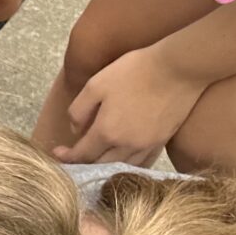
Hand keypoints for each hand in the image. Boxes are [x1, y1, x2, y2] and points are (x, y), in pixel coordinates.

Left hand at [56, 45, 204, 167]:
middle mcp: (127, 145)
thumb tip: (75, 130)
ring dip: (105, 166)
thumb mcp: (95, 85)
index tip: (57, 153)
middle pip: (101, 165)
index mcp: (107, 132)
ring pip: (121, 166)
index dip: (67, 157)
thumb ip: (79, 110)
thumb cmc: (134, 71)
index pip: (82, 155)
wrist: (179, 68)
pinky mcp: (163, 141)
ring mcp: (148, 145)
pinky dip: (127, 163)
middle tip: (73, 157)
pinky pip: (141, 161)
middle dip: (83, 164)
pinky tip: (121, 157)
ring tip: (95, 158)